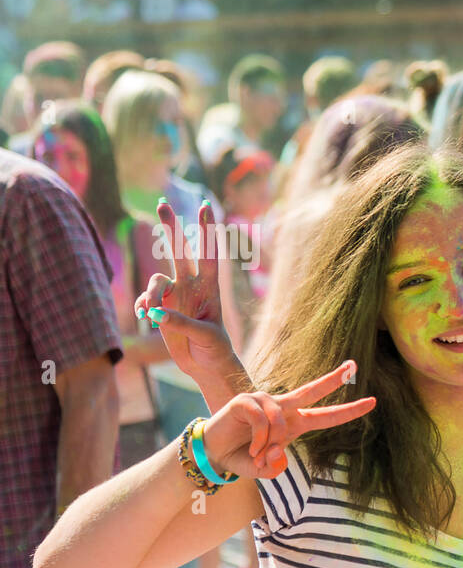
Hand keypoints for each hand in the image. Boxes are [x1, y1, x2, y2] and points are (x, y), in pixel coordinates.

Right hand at [134, 200, 235, 383]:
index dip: (206, 231)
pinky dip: (144, 307)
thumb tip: (156, 313)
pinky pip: (147, 299)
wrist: (205, 364)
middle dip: (170, 228)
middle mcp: (191, 285)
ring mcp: (175, 294)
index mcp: (210, 287)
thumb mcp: (204, 336)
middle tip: (163, 203)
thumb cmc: (214, 348)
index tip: (205, 207)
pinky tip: (146, 319)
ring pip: (156, 279)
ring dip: (150, 295)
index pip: (209, 254)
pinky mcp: (161, 307)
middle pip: (178, 251)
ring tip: (150, 315)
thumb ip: (181, 323)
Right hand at [199, 361, 375, 478]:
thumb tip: (277, 453)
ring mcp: (264, 401)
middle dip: (333, 379)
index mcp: (294, 423)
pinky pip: (262, 420)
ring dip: (271, 442)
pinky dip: (258, 439)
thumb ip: (274, 466)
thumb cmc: (242, 458)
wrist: (214, 454)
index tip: (372, 402)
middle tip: (354, 366)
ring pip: (282, 418)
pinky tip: (250, 448)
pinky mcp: (246, 400)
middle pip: (312, 390)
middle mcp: (282, 407)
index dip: (349, 411)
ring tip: (258, 454)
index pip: (327, 416)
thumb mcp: (263, 469)